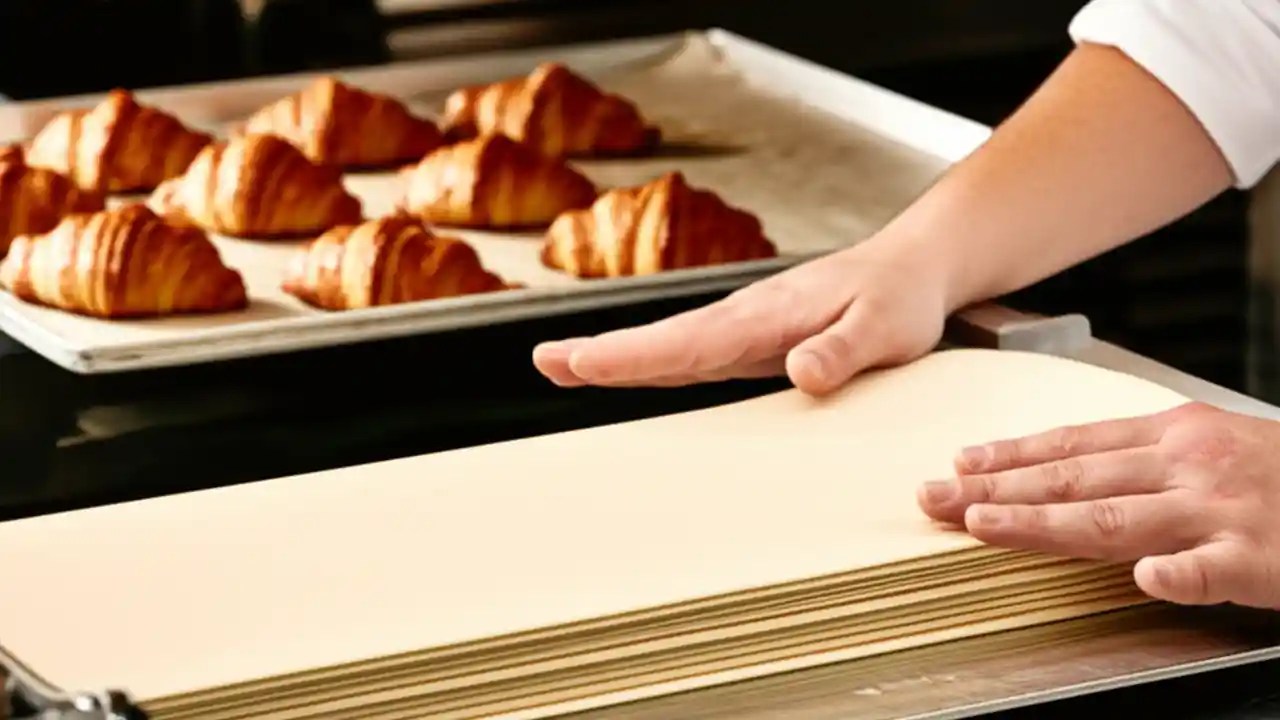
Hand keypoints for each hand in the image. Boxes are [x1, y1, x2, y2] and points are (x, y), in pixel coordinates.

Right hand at [531, 239, 950, 394]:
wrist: (909, 269)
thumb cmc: (898, 298)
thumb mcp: (886, 327)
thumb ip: (842, 349)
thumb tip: (799, 372)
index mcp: (767, 315)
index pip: (691, 340)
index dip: (636, 355)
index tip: (586, 362)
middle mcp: (743, 319)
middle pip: (661, 339)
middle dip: (601, 352)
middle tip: (543, 362)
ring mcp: (741, 330)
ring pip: (667, 346)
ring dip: (613, 356)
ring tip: (558, 366)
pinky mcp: (749, 343)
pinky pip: (689, 357)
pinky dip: (649, 364)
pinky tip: (623, 374)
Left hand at [916, 402, 1279, 608]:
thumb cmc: (1279, 474)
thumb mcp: (1207, 449)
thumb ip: (1138, 462)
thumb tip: (1060, 475)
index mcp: (1171, 434)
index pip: (1072, 445)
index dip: (1010, 456)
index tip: (957, 463)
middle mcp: (1187, 464)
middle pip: (1076, 478)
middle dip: (996, 488)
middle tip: (933, 497)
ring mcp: (1222, 510)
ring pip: (1117, 518)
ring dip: (1045, 523)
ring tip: (984, 526)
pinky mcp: (1261, 556)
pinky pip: (1212, 568)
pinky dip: (1178, 572)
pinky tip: (1146, 578)